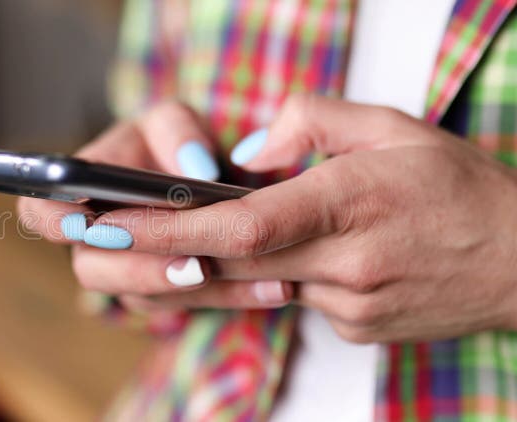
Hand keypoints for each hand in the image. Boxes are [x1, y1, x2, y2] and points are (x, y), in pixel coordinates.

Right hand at [17, 102, 293, 311]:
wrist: (209, 179)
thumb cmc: (178, 143)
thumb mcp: (174, 121)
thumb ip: (175, 131)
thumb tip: (195, 167)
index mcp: (82, 190)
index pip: (40, 207)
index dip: (50, 217)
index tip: (77, 222)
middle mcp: (98, 238)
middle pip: (93, 268)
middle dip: (142, 268)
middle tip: (194, 264)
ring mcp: (129, 270)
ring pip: (144, 296)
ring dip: (197, 292)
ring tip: (259, 282)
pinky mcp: (166, 293)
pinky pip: (185, 307)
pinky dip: (230, 297)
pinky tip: (274, 292)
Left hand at [93, 94, 516, 341]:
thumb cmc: (464, 189)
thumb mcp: (395, 127)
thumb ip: (313, 121)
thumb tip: (248, 147)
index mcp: (350, 203)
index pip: (242, 226)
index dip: (171, 229)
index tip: (114, 221)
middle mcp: (345, 265)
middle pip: (231, 264)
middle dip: (161, 251)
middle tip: (102, 231)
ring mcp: (349, 306)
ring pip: (258, 284)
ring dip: (219, 263)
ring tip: (194, 238)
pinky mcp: (355, 329)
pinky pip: (295, 298)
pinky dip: (276, 275)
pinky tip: (299, 254)